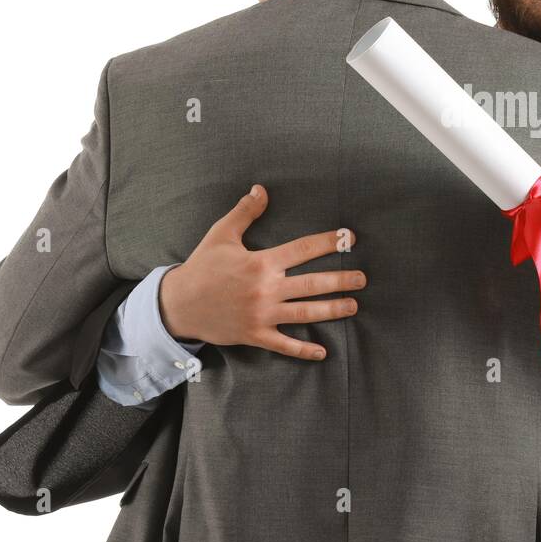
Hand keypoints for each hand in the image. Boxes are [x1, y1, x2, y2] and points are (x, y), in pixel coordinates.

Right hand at [158, 184, 364, 359]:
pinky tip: (323, 352)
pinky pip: (284, 345)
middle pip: (312, 284)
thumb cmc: (202, 267)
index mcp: (261, 263)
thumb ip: (245, 212)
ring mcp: (262, 315)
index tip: (349, 238)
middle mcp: (266, 289)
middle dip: (340, 280)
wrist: (178, 304)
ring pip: (305, 314)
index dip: (328, 243)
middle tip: (362, 278)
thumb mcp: (221, 234)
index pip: (303, 250)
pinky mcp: (255, 335)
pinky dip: (303, 350)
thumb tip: (261, 189)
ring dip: (332, 310)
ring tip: (353, 306)